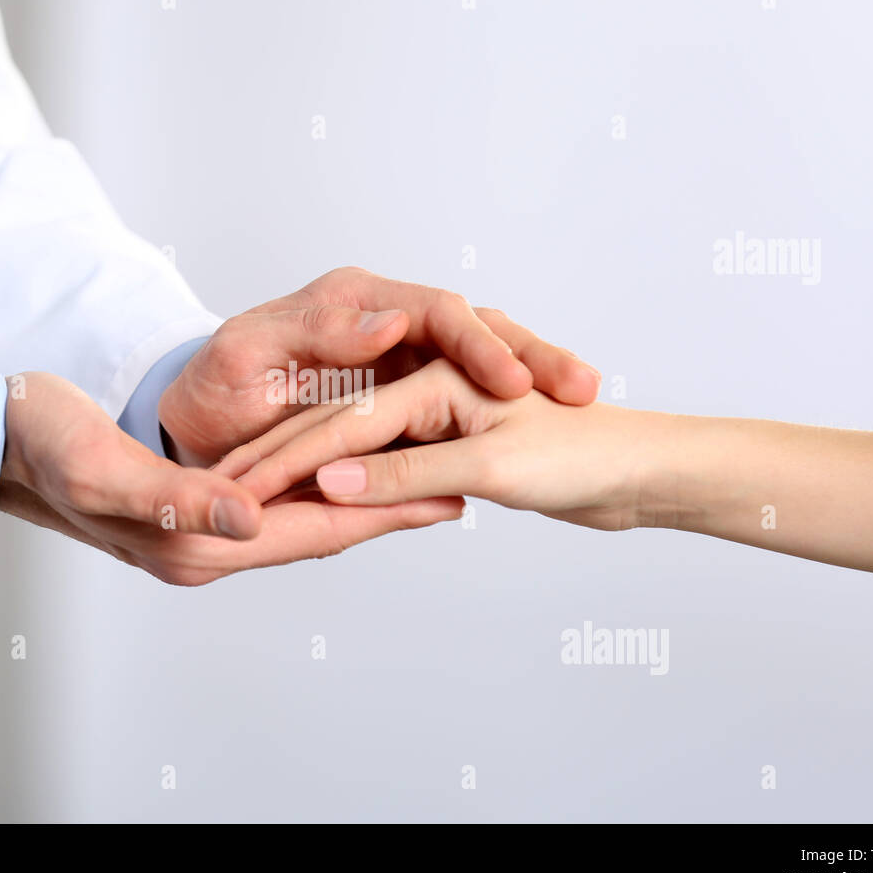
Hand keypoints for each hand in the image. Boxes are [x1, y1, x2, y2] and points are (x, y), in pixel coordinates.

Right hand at [0, 372, 464, 584]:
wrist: (1, 441)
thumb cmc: (47, 444)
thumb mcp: (106, 470)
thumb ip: (181, 499)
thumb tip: (251, 515)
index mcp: (194, 544)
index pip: (311, 528)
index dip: (382, 510)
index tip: (449, 494)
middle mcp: (206, 547)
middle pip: (320, 528)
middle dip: (390, 508)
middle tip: (463, 486)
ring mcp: (201, 531)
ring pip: (303, 517)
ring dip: (361, 498)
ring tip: (421, 477)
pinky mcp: (194, 509)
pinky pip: (275, 504)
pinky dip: (319, 488)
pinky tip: (345, 470)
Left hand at [158, 266, 600, 466]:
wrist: (197, 430)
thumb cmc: (213, 391)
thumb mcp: (249, 354)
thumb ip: (318, 333)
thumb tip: (395, 319)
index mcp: (353, 301)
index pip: (437, 311)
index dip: (480, 343)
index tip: (515, 381)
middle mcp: (385, 324)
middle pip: (477, 329)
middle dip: (533, 355)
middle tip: (582, 387)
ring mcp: (400, 363)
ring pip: (483, 363)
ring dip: (534, 376)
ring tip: (584, 396)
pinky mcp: (404, 402)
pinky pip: (464, 402)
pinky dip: (505, 407)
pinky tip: (547, 424)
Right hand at [217, 358, 655, 530]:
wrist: (640, 474)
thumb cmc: (582, 458)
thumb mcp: (486, 466)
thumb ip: (403, 471)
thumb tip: (329, 479)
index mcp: (437, 375)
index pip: (342, 422)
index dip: (288, 458)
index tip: (240, 490)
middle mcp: (431, 382)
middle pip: (339, 421)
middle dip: (285, 453)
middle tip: (232, 486)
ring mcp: (439, 410)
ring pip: (358, 437)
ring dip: (314, 464)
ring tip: (260, 491)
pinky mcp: (452, 439)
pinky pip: (387, 458)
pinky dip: (354, 478)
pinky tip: (327, 497)